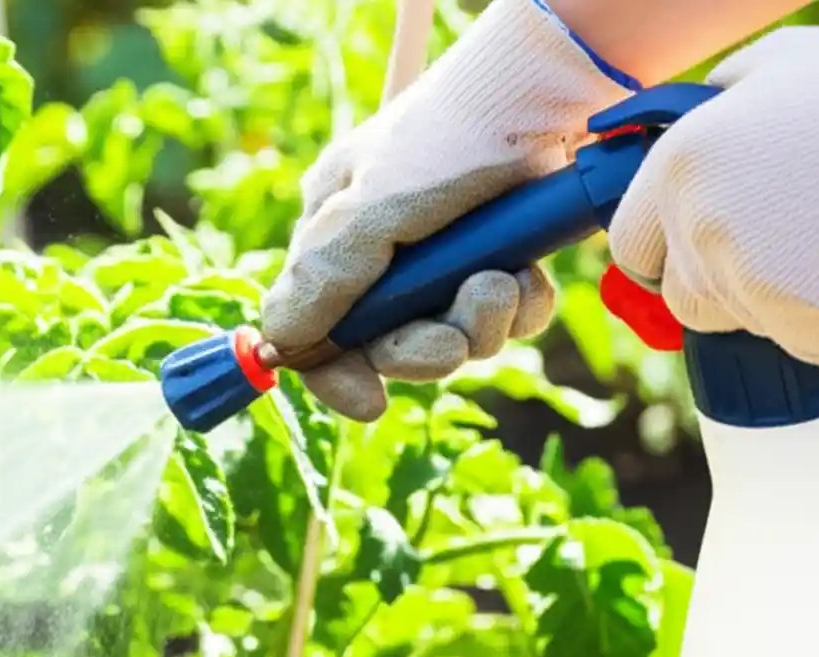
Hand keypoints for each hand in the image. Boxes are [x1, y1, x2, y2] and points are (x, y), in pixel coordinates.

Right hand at [261, 0, 630, 420]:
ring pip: (452, 336)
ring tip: (500, 282)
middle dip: (426, 349)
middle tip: (454, 339)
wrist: (541, 93)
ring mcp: (442, 259)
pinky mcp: (499, 259)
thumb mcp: (371, 207)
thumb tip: (277, 342)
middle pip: (388, 344)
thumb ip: (325, 277)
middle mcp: (382, 254)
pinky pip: (503, 317)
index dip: (335, 373)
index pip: (313, 325)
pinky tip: (526, 274)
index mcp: (334, 234)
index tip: (370, 402)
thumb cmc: (444, 138)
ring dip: (479, 325)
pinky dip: (518, 307)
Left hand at [609, 28, 818, 364]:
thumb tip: (691, 114)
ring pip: (739, 319)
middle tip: (782, 245)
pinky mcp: (797, 320)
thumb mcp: (786, 65)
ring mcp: (748, 277)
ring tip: (818, 248)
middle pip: (684, 295)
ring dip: (772, 301)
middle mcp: (700, 223)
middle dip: (722, 284)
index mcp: (683, 161)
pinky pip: (792, 339)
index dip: (664, 252)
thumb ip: (724, 94)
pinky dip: (812, 323)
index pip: (631, 245)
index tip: (696, 250)